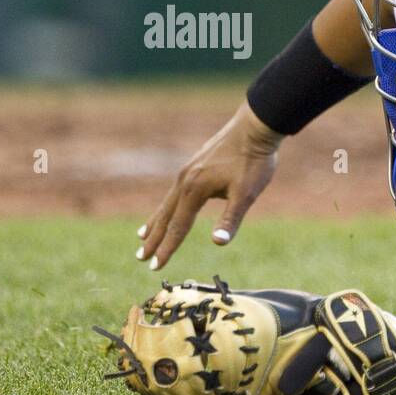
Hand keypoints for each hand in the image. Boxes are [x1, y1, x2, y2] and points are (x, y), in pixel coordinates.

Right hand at [136, 102, 282, 269]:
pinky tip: (168, 208)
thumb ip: (231, 218)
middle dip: (154, 239)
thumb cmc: (253, 161)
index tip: (155, 267)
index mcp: (194, 190)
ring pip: (166, 203)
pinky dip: (166, 206)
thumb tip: (217, 243)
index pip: (178, 227)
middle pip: (165, 216)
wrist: (254, 127)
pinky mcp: (194, 166)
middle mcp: (184, 181)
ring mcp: (187, 172)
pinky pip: (174, 192)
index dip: (167, 248)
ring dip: (155, 222)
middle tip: (140, 258)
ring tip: (142, 237)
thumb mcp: (246, 193)